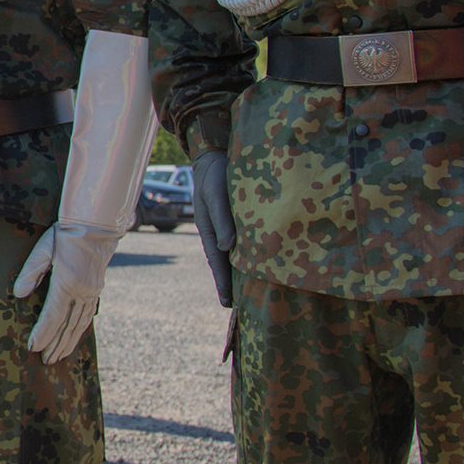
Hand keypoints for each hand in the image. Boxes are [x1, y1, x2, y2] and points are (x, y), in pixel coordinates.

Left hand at [13, 220, 120, 362]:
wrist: (95, 225)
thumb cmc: (65, 234)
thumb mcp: (43, 249)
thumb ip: (31, 273)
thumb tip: (19, 294)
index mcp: (67, 283)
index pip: (52, 316)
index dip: (43, 334)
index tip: (33, 347)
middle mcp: (82, 292)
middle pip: (67, 326)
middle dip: (55, 345)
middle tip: (45, 361)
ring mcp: (92, 292)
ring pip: (79, 324)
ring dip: (68, 342)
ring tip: (58, 356)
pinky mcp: (96, 289)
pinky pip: (87, 316)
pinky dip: (79, 330)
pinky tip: (74, 337)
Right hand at [191, 151, 235, 307]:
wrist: (216, 156)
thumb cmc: (215, 175)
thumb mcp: (216, 195)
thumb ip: (223, 218)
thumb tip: (229, 247)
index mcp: (208, 229)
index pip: (217, 261)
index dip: (222, 281)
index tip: (227, 302)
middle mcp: (218, 231)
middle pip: (224, 263)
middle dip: (229, 283)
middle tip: (235, 307)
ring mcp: (227, 226)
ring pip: (233, 254)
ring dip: (239, 272)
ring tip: (247, 292)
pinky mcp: (237, 219)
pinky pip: (242, 242)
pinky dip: (246, 256)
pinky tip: (255, 263)